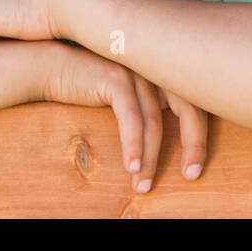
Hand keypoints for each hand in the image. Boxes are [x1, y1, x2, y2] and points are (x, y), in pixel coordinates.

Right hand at [43, 44, 206, 192]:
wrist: (51, 66)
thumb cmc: (91, 87)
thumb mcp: (127, 98)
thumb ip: (149, 109)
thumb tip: (166, 148)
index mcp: (164, 72)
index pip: (196, 104)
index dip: (200, 137)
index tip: (196, 168)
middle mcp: (157, 69)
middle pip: (189, 108)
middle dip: (194, 145)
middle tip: (191, 175)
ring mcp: (137, 72)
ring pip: (155, 122)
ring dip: (151, 158)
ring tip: (144, 184)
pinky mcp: (116, 78)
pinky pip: (132, 117)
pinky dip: (133, 144)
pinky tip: (131, 166)